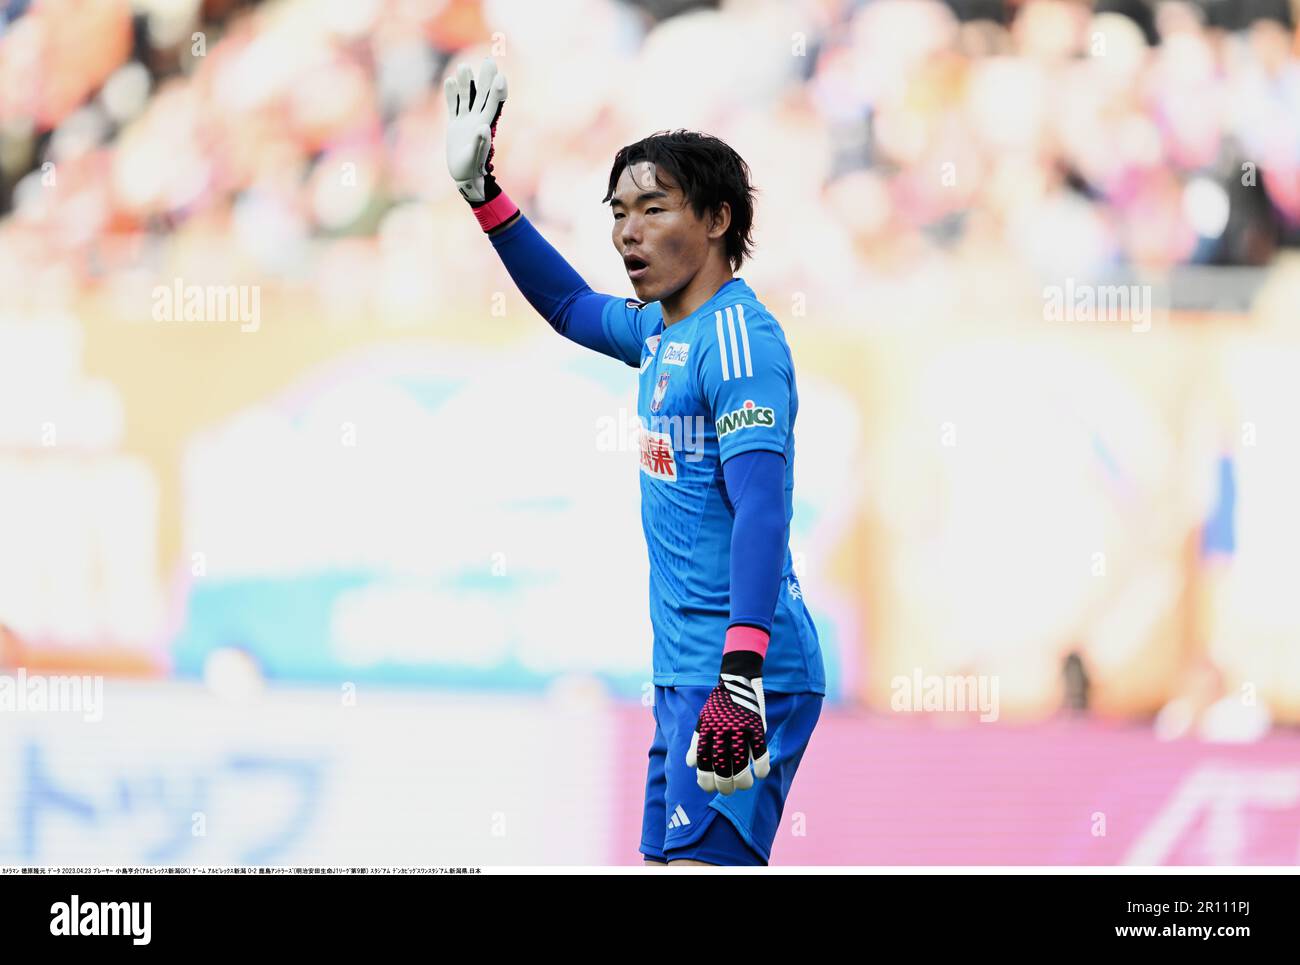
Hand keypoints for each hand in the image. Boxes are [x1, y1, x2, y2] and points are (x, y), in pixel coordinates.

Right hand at [444, 57, 507, 204]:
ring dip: (465, 83)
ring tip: (464, 67)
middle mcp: (476, 120)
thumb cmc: (471, 169)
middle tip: (490, 61)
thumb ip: (480, 142)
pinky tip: (449, 81)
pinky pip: (453, 106)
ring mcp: (465, 121)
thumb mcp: (475, 158)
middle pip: (482, 96)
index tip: (501, 76)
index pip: (493, 104)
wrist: (464, 176)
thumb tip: (484, 127)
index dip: (497, 91)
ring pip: (466, 97)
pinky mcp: (455, 125)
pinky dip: (451, 95)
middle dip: (485, 79)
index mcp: (484, 126)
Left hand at [687, 651, 770, 794]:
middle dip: (724, 785)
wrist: (738, 677)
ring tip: (745, 786)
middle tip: (728, 790)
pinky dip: (761, 766)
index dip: (705, 780)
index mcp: (707, 731)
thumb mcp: (704, 718)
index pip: (703, 762)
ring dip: (743, 781)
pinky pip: (760, 752)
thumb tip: (691, 764)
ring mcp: (739, 730)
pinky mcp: (756, 726)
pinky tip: (761, 774)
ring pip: (741, 764)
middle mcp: (721, 732)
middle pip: (721, 767)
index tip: (710, 788)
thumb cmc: (720, 703)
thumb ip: (697, 741)